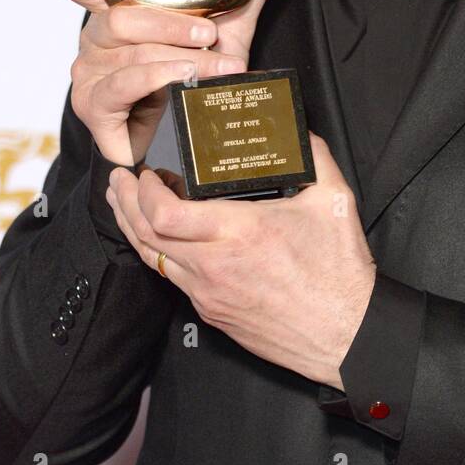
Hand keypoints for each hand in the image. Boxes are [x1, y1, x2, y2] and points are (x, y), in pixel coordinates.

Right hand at [58, 0, 291, 164]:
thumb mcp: (227, 24)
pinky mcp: (94, 107)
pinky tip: (180, 83)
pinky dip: (156, 82)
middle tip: (211, 35)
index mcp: (114, 10)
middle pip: (119, 20)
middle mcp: (94, 38)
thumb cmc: (192, 68)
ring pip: (131, 57)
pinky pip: (120, 89)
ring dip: (181, 60)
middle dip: (171, 26)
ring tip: (218, 66)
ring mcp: (89, 74)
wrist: (185, 125)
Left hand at [105, 135, 376, 388]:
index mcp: (241, 233)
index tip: (144, 171)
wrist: (345, 334)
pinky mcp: (212, 311)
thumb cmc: (339, 274)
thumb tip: (297, 130)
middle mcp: (216, 266)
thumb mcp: (334, 200)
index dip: (143, 191)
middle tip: (119, 178)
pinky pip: (171, 278)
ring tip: (124, 203)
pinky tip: (158, 238)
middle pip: (144, 235)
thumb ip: (314, 156)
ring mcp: (209, 293)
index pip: (165, 215)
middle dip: (124, 202)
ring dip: (132, 228)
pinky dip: (155, 252)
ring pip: (151, 259)